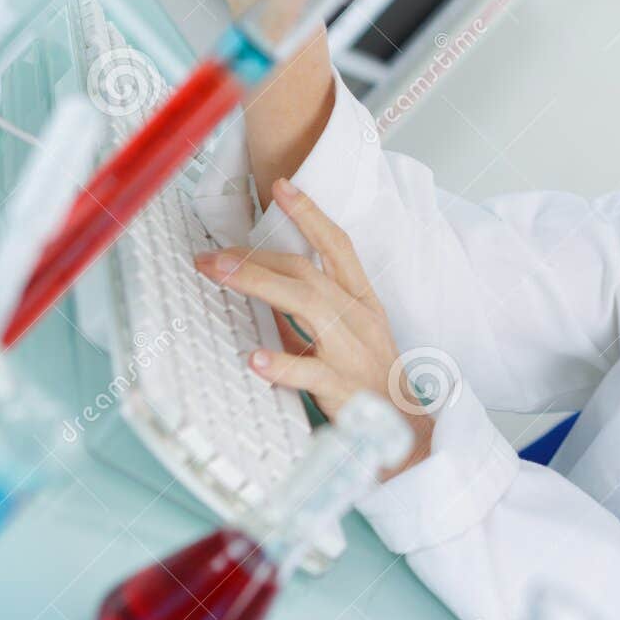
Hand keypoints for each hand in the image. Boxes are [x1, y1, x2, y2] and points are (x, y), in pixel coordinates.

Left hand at [194, 178, 434, 475]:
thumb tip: (263, 291)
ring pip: (306, 305)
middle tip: (211, 254)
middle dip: (256, 257)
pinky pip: (311, 372)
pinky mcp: (344, 388)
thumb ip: (306, 315)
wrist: (407, 434)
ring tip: (220, 275)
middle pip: (307, 273)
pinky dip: (281, 364)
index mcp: (362, 303)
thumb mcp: (345, 338)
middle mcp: (359, 319)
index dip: (311, 214)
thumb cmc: (370, 383)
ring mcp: (353, 351)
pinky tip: (253, 359)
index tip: (283, 185)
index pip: (338, 247)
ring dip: (258, 284)